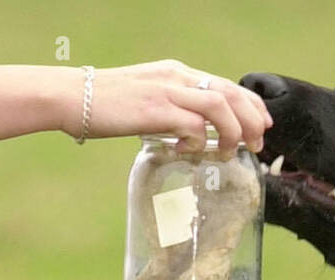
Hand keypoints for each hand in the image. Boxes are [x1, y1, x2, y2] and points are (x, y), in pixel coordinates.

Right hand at [62, 60, 270, 156]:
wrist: (72, 97)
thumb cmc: (105, 104)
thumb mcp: (146, 100)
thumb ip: (169, 110)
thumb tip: (189, 133)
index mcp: (177, 73)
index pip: (226, 85)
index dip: (251, 106)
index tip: (262, 126)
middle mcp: (177, 77)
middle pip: (231, 93)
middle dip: (252, 121)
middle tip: (258, 145)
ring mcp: (166, 91)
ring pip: (219, 107)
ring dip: (233, 132)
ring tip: (231, 152)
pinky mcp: (154, 110)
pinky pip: (192, 126)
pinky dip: (198, 143)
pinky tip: (189, 152)